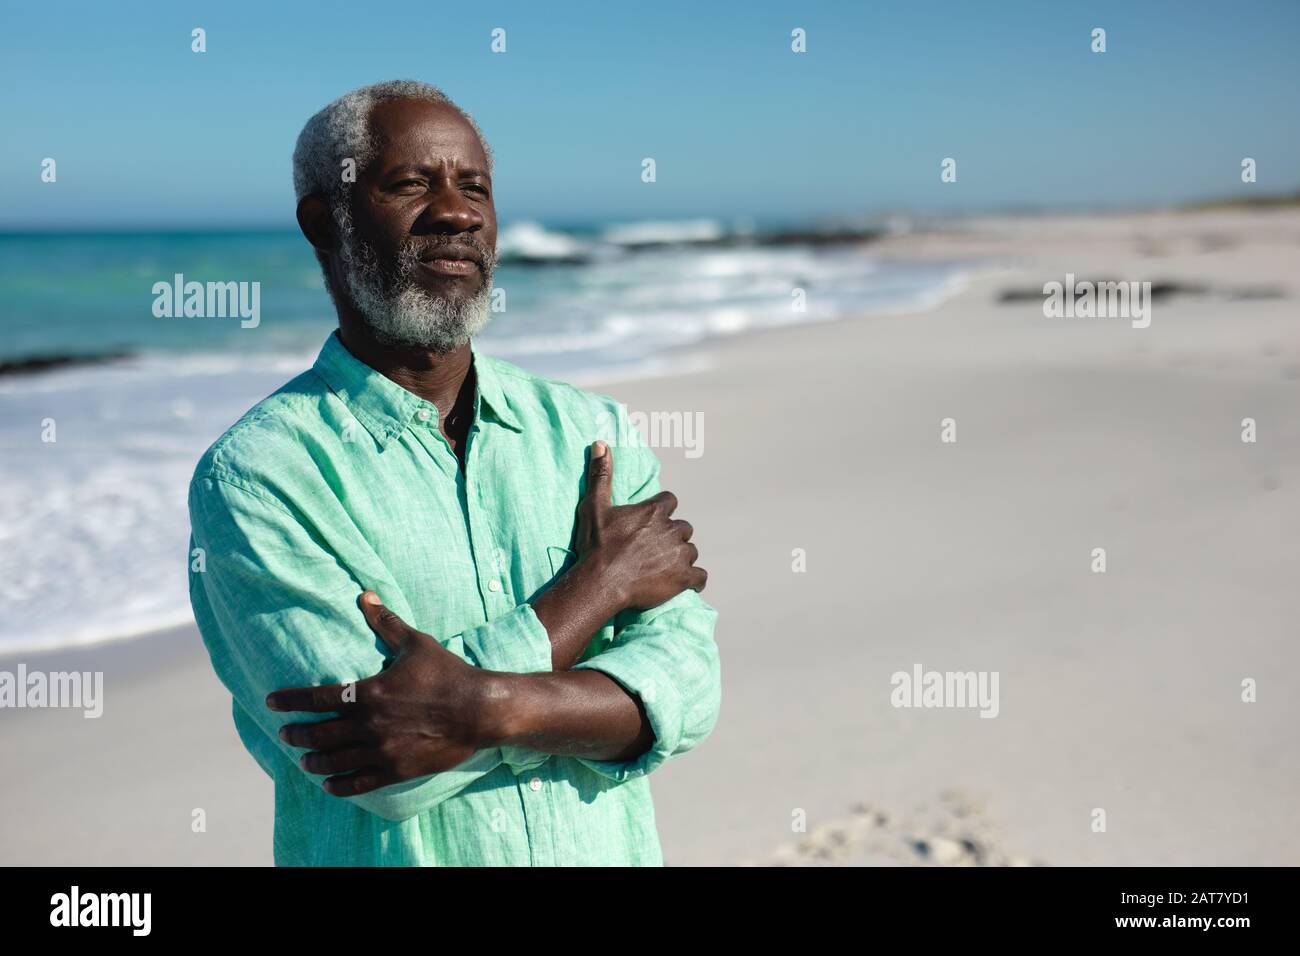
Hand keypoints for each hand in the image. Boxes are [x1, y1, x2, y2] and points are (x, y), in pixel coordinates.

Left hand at [266, 592, 497, 796]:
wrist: (478, 710)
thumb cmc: (447, 673)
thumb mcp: (415, 643)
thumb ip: (386, 623)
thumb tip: (366, 596)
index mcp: (370, 692)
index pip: (317, 698)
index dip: (290, 700)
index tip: (272, 702)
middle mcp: (370, 724)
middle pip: (320, 733)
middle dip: (297, 735)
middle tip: (285, 735)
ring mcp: (382, 750)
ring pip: (335, 760)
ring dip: (314, 761)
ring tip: (304, 762)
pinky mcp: (396, 769)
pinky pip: (360, 782)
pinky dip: (340, 785)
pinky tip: (329, 784)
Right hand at [573, 440, 706, 610]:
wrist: (601, 581)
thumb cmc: (596, 545)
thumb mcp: (594, 506)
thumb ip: (601, 475)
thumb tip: (601, 444)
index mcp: (654, 511)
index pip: (670, 501)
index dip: (662, 511)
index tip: (650, 522)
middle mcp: (672, 530)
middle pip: (683, 528)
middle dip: (673, 536)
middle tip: (655, 548)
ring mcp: (680, 555)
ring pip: (691, 551)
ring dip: (681, 557)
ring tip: (664, 567)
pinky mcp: (683, 578)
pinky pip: (700, 577)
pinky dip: (695, 579)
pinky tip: (686, 583)